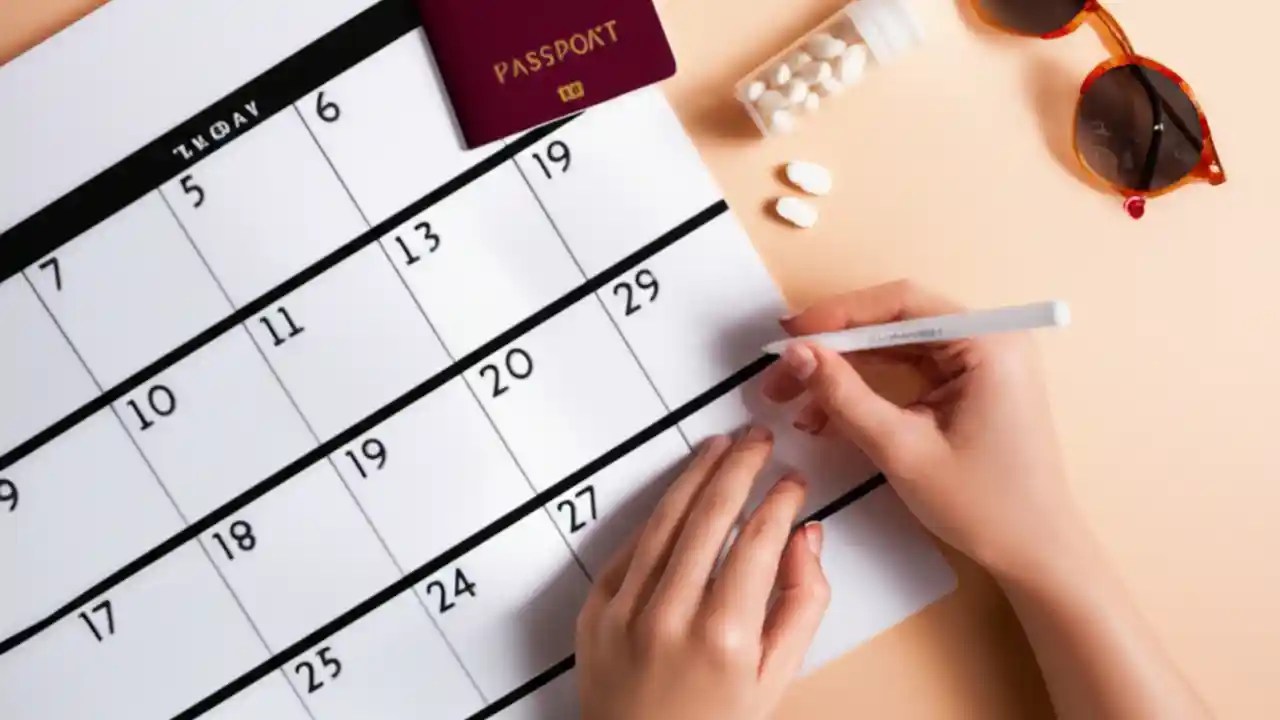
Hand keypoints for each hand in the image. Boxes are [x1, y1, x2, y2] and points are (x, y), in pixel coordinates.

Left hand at [576, 430, 828, 719]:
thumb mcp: (775, 680)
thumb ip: (800, 605)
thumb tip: (806, 538)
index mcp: (725, 636)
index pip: (758, 540)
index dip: (779, 501)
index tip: (793, 482)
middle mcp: (671, 616)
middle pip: (710, 514)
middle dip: (739, 467)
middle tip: (758, 442)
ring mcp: (625, 610)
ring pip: (666, 519)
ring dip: (696, 475)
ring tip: (720, 448)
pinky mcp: (594, 611)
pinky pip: (632, 547)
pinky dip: (659, 516)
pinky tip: (681, 494)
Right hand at [761, 280, 1079, 579]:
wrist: (1038, 555)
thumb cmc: (985, 506)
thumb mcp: (903, 450)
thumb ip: (845, 396)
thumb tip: (796, 353)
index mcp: (987, 342)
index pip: (900, 304)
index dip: (838, 314)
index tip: (788, 335)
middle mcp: (988, 341)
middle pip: (894, 323)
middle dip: (834, 348)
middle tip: (782, 374)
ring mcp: (980, 365)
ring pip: (895, 350)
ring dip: (845, 372)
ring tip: (795, 402)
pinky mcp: (970, 389)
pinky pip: (909, 374)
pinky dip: (868, 391)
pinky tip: (828, 415)